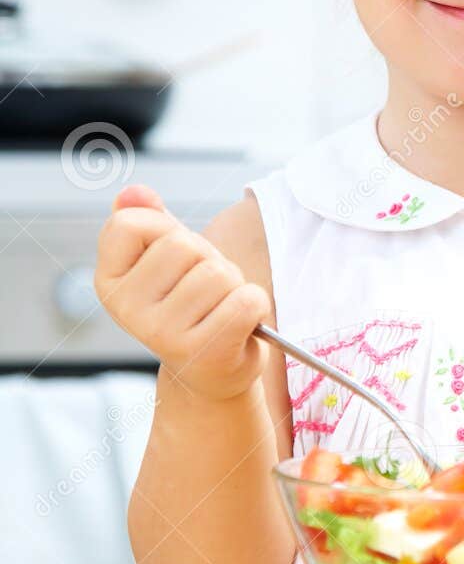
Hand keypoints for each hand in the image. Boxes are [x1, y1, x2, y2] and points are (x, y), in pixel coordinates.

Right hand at [95, 183, 270, 400]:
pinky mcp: (204, 351)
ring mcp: (162, 333)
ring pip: (218, 273)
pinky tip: (242, 322)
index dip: (164, 230)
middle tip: (205, 289)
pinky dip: (255, 305)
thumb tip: (133, 192)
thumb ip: (148, 221)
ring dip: (233, 284)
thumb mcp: (164, 260)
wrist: (209, 372)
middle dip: (207, 258)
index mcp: (108, 282)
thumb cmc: (190, 305)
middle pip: (183, 244)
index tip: (172, 259)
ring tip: (220, 307)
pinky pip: (245, 301)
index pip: (130, 223)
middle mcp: (127, 310)